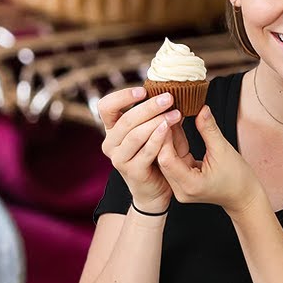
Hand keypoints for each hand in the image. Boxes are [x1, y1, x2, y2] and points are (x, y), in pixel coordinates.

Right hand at [98, 87, 182, 213]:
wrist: (153, 191)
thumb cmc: (153, 157)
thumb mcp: (148, 132)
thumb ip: (150, 115)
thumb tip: (165, 91)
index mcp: (111, 131)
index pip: (105, 107)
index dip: (122, 96)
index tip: (143, 90)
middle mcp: (110, 144)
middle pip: (125, 120)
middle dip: (148, 107)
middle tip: (169, 98)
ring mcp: (118, 159)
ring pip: (134, 135)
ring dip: (156, 121)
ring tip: (176, 113)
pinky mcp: (131, 171)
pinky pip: (146, 151)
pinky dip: (158, 138)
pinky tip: (169, 128)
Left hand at [156, 105, 261, 215]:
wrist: (244, 196)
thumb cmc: (238, 178)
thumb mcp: (224, 150)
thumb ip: (209, 130)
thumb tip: (201, 109)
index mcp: (190, 184)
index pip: (166, 159)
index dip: (164, 137)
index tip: (167, 118)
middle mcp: (180, 189)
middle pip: (162, 159)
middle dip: (163, 135)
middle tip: (165, 114)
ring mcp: (179, 186)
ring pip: (165, 158)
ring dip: (167, 138)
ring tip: (169, 117)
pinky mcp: (180, 181)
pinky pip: (172, 159)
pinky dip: (174, 144)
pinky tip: (174, 128)